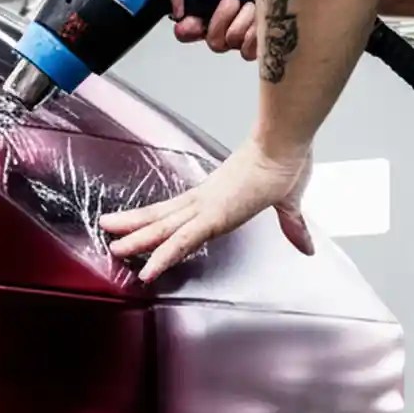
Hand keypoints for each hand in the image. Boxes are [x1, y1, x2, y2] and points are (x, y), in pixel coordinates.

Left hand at [97, 138, 315, 282]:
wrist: (288, 144)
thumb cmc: (286, 162)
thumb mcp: (287, 203)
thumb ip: (291, 225)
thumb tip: (305, 245)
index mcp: (216, 197)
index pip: (179, 212)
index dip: (158, 221)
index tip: (139, 227)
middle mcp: (205, 202)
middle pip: (163, 217)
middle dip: (134, 226)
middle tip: (108, 230)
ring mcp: (206, 209)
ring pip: (164, 228)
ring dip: (137, 238)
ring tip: (112, 245)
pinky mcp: (214, 216)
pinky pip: (182, 241)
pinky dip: (163, 255)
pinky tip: (146, 268)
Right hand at [169, 0, 258, 60]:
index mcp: (217, 1)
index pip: (189, 25)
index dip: (186, 27)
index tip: (188, 19)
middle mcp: (231, 20)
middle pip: (207, 39)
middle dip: (216, 21)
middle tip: (230, 1)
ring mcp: (249, 35)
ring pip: (225, 44)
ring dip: (239, 23)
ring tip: (254, 5)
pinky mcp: (265, 46)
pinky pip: (247, 51)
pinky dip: (254, 34)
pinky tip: (264, 19)